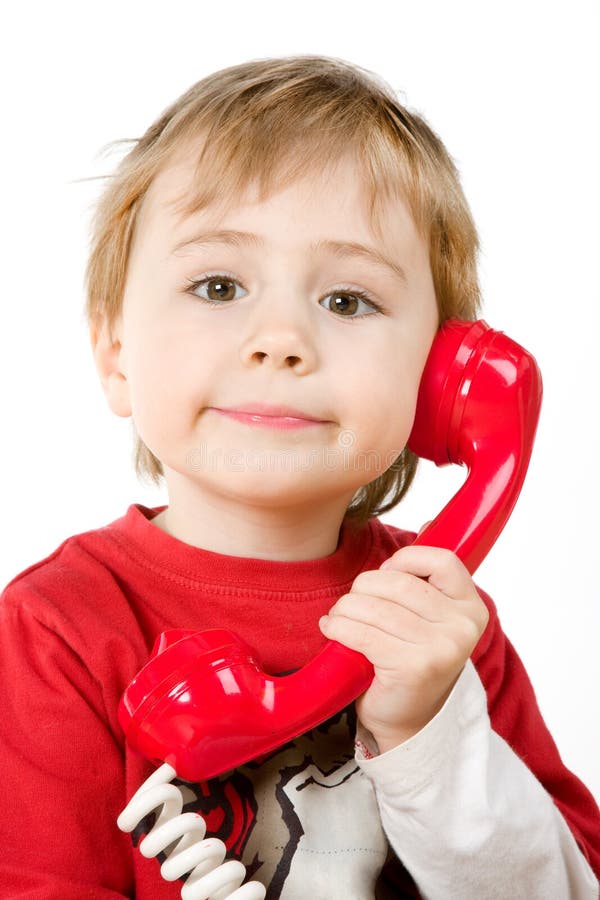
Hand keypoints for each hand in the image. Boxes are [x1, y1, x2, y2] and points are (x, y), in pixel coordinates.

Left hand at [318, 544, 488, 752]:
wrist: (411, 723)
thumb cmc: (412, 659)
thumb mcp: (430, 617)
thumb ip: (429, 577)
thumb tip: (430, 519)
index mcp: (471, 607)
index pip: (439, 560)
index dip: (403, 561)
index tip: (386, 578)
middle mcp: (463, 626)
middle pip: (396, 582)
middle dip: (362, 589)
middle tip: (352, 605)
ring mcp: (441, 648)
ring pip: (373, 606)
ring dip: (344, 610)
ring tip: (338, 620)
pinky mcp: (413, 667)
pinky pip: (361, 632)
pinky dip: (337, 627)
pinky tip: (332, 631)